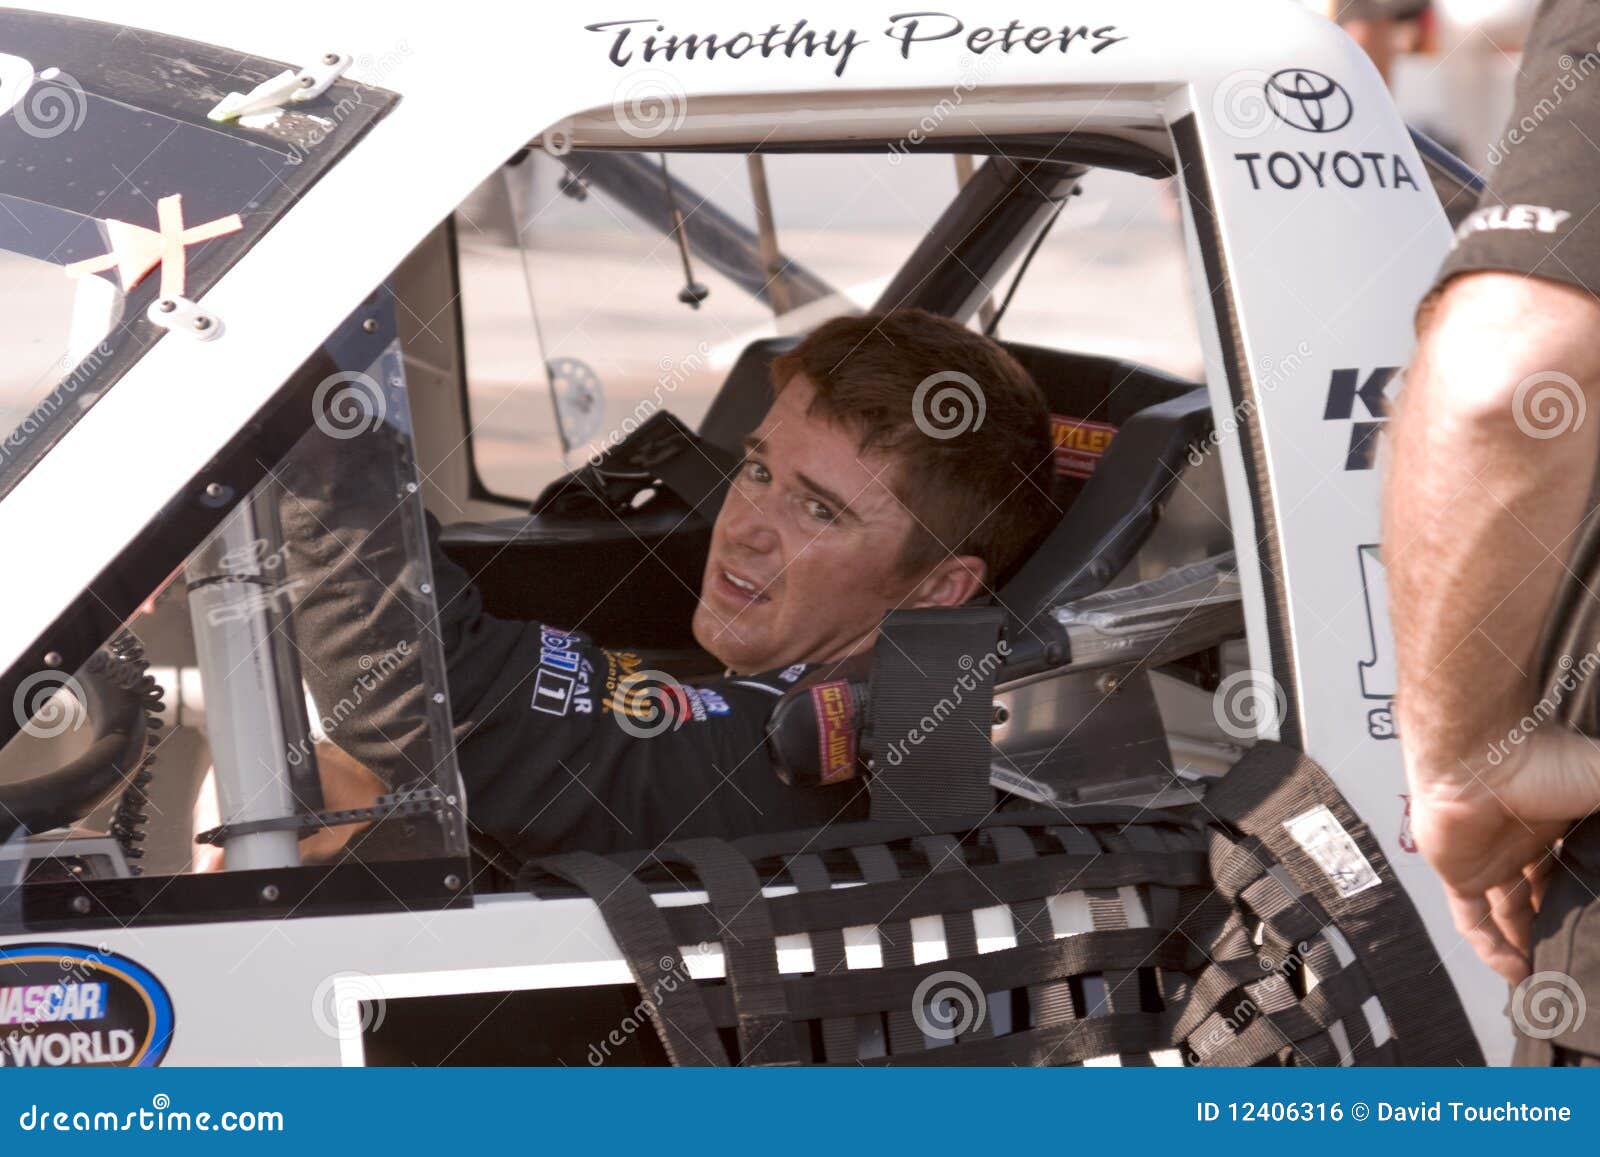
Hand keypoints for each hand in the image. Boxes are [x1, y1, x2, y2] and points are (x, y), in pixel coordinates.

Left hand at [1406, 728, 1599, 983]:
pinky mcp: (1457, 872)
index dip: (1589, 893)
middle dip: (1560, 925)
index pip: (1576, 865)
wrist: (1481, 753)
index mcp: (1557, 820)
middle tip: (1584, 961)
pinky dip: (1491, 949)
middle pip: (1541, 893)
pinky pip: (1471, 920)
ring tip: (1554, 980)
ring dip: (1527, 944)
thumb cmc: (1547, 759)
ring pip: (1507, 912)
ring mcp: (1487, 858)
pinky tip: (1517, 975)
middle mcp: (1521, 841)